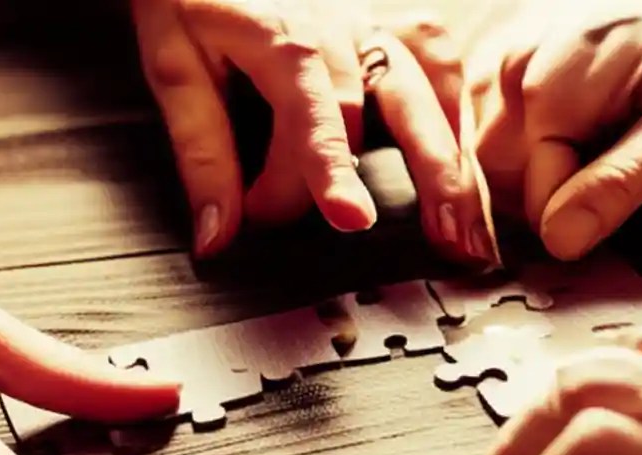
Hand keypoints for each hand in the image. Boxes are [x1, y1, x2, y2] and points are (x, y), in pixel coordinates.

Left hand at [130, 0, 493, 262]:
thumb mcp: (173, 69)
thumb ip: (202, 156)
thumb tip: (218, 236)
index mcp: (281, 36)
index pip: (316, 114)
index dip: (333, 169)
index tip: (350, 218)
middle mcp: (337, 25)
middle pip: (390, 104)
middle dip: (420, 177)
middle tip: (444, 245)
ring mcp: (368, 19)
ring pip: (429, 84)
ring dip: (453, 156)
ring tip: (468, 223)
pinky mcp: (384, 20)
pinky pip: (437, 59)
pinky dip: (455, 110)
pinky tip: (466, 162)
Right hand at [443, 1, 641, 259]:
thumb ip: (621, 184)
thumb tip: (560, 242)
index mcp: (548, 90)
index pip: (532, 203)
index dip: (579, 212)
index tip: (624, 182)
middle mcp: (503, 75)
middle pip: (500, 185)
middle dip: (551, 191)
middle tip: (608, 161)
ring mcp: (485, 70)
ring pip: (485, 167)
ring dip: (533, 172)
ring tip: (589, 140)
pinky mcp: (481, 73)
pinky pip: (482, 141)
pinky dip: (519, 150)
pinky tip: (560, 129)